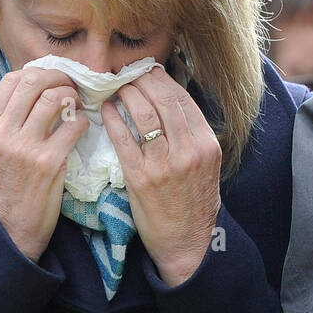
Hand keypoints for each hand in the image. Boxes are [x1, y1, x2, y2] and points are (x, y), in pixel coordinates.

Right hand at [0, 68, 88, 260]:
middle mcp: (1, 133)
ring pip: (53, 98)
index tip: (50, 78)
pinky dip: (82, 121)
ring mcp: (24, 147)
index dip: (35, 72)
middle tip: (70, 84)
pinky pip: (73, 126)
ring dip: (72, 95)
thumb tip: (34, 90)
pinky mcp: (49, 162)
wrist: (7, 227)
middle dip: (58, 76)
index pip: (10, 81)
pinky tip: (82, 127)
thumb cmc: (4, 186)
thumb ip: (5, 121)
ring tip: (77, 104)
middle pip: (32, 82)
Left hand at [101, 66, 221, 286]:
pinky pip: (124, 139)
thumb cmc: (193, 203)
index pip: (183, 99)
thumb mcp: (205, 165)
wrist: (188, 243)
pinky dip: (114, 119)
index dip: (162, 79)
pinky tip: (106, 109)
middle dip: (142, 80)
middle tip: (127, 72)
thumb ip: (191, 136)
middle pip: (164, 100)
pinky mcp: (141, 178)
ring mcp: (165, 164)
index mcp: (206, 144)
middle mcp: (189, 150)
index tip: (147, 70)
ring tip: (115, 87)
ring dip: (126, 94)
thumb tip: (167, 103)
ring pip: (144, 114)